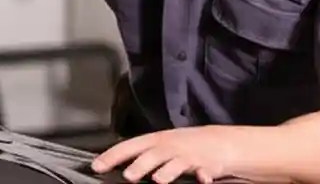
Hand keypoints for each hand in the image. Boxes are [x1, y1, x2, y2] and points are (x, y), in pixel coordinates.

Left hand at [92, 126, 240, 183]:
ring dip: (167, 170)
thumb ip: (143, 155)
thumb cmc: (188, 146)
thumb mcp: (164, 146)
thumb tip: (117, 164)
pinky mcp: (208, 164)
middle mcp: (171, 146)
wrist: (223, 141)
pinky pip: (206, 171)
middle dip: (140, 164)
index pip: (131, 146)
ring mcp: (189, 155)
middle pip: (153, 154)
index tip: (97, 166)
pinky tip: (202, 180)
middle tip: (128, 176)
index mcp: (157, 141)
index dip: (113, 155)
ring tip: (158, 180)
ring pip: (176, 163)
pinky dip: (204, 175)